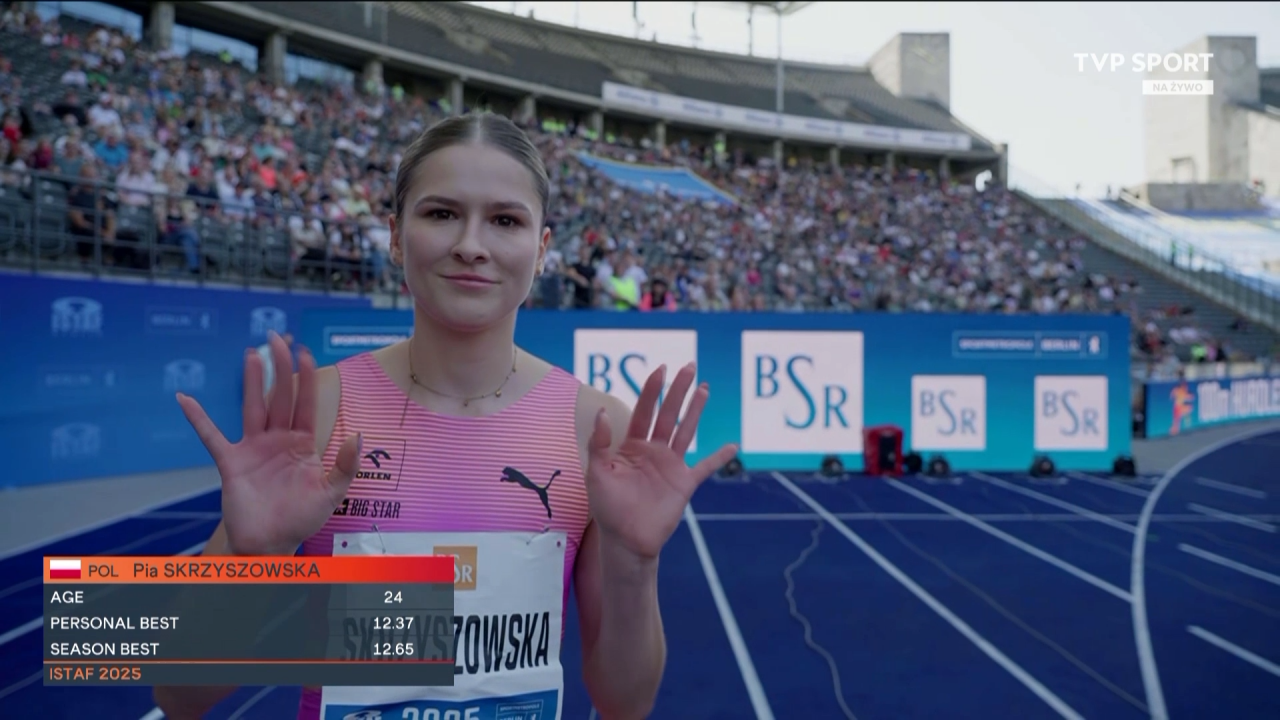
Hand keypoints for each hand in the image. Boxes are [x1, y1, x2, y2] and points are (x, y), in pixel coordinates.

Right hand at [177, 332, 359, 555]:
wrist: (270, 544)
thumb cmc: (301, 518)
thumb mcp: (331, 493)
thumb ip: (344, 466)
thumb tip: (358, 436)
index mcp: (302, 444)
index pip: (305, 404)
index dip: (306, 379)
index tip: (306, 352)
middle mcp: (278, 440)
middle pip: (279, 397)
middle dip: (279, 368)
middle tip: (276, 338)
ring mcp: (253, 448)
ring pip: (252, 407)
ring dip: (250, 381)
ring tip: (251, 353)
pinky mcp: (231, 462)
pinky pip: (211, 436)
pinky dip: (198, 418)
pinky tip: (185, 399)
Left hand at [585, 363, 736, 561]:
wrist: (626, 540)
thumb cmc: (607, 508)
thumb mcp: (596, 473)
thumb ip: (599, 443)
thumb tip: (603, 412)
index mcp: (631, 446)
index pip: (643, 411)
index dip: (651, 390)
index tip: (660, 369)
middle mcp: (653, 451)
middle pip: (668, 414)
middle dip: (678, 390)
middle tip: (689, 367)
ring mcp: (670, 465)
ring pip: (686, 431)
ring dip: (695, 410)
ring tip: (704, 388)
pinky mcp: (684, 483)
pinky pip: (705, 467)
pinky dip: (719, 457)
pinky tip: (732, 445)